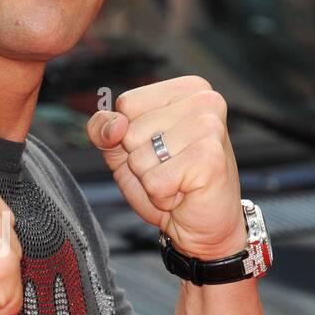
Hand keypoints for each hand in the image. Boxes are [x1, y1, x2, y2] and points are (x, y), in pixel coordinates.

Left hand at [86, 76, 244, 260]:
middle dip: (140, 160)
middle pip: (131, 130)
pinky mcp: (210, 158)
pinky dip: (162, 196)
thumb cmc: (167, 183)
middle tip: (170, 169)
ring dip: (151, 179)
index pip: (126, 103)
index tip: (157, 148)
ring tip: (177, 180)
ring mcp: (210, 127)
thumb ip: (104, 128)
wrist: (203, 225)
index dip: (128, 135)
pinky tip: (184, 193)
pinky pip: (155, 181)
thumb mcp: (124, 150)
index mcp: (187, 89)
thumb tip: (115, 125)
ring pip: (140, 157)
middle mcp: (204, 100)